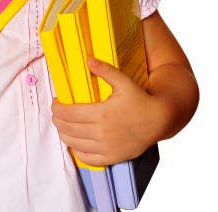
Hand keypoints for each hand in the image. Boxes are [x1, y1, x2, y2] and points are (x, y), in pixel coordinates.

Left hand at [50, 58, 167, 166]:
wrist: (161, 120)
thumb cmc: (141, 99)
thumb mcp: (124, 82)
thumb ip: (105, 70)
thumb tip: (88, 59)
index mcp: (102, 114)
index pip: (68, 113)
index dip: (57, 108)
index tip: (56, 102)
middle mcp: (102, 133)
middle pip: (67, 128)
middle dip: (57, 119)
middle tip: (57, 112)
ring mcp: (107, 148)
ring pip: (73, 143)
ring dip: (64, 133)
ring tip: (63, 124)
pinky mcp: (112, 157)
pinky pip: (86, 158)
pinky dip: (76, 150)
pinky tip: (75, 141)